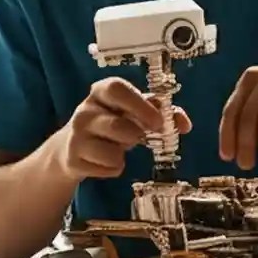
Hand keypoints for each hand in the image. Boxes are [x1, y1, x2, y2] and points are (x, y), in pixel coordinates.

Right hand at [57, 77, 191, 179]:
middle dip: (134, 136)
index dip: (139, 105)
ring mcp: (76, 136)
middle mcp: (84, 111)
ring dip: (122, 154)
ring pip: (112, 153)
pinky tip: (104, 162)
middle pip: (118, 126)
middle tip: (140, 138)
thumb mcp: (131, 111)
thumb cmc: (111, 123)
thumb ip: (159, 111)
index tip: (157, 122)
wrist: (72, 147)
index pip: (116, 89)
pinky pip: (107, 169)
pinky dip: (114, 169)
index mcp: (101, 92)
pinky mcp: (73, 160)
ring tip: (116, 148)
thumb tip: (184, 124)